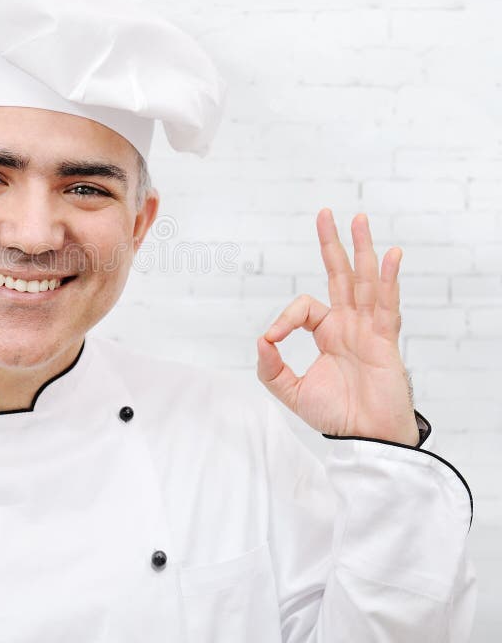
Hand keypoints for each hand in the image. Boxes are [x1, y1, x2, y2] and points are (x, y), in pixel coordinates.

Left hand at [256, 208, 419, 445]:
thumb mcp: (290, 391)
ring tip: (359, 219)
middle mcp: (349, 324)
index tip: (272, 338)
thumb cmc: (336, 416)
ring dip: (362, 249)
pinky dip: (389, 279)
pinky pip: (387, 304)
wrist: (364, 439)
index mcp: (328, 332)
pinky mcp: (385, 340)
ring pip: (365, 281)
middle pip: (341, 275)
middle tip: (327, 214)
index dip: (284, 317)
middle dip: (333, 244)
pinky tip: (391, 255)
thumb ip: (270, 367)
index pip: (305, 306)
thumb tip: (260, 339)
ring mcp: (369, 329)